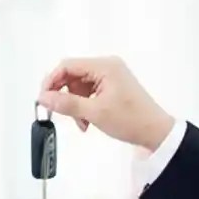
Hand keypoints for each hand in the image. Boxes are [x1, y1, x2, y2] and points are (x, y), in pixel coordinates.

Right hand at [37, 56, 175, 150]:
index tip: (43, 99)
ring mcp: (110, 77)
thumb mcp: (95, 112)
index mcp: (104, 66)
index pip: (67, 66)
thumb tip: (42, 98)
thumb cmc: (129, 120)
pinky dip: (84, 107)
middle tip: (61, 114)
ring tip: (82, 124)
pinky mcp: (112, 87)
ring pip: (79, 87)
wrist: (156, 133)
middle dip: (65, 96)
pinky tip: (87, 122)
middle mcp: (107, 66)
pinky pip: (89, 93)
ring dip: (75, 105)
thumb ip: (66, 103)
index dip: (52, 81)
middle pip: (73, 76)